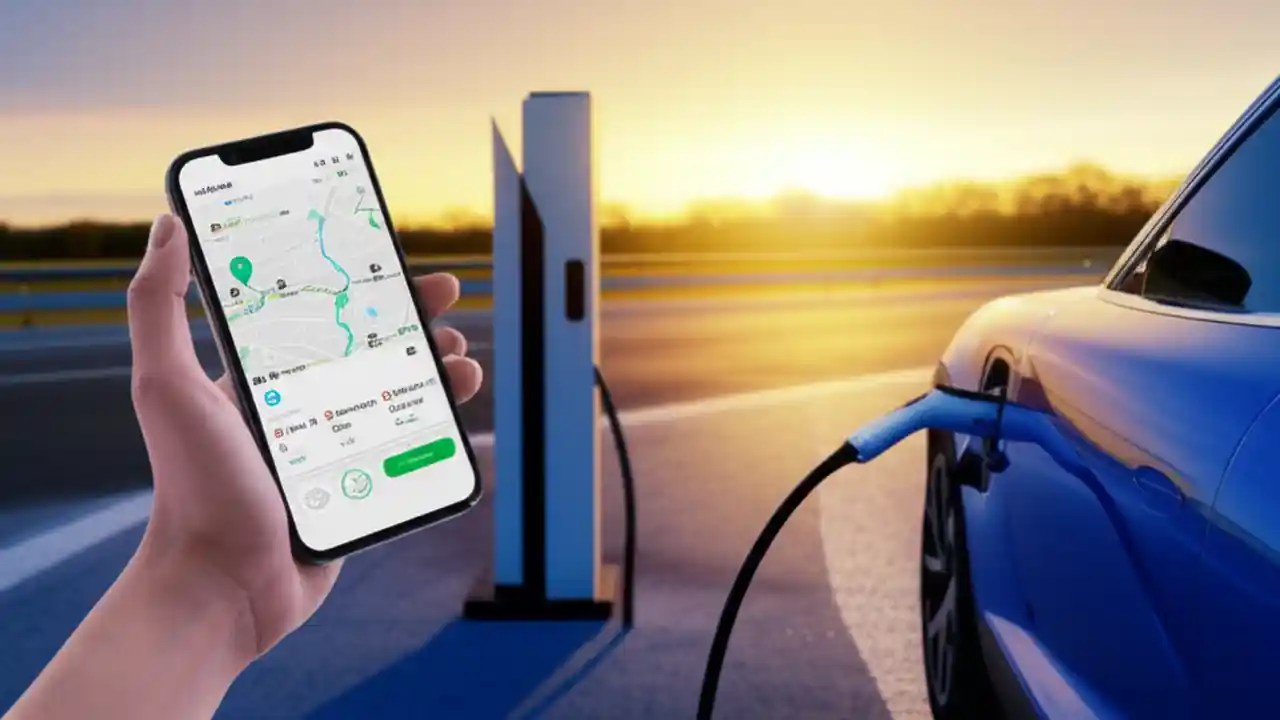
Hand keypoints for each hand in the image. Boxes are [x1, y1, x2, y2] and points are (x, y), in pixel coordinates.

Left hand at [126, 214, 481, 660]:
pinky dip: (438, 434)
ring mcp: (331, 455)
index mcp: (259, 381)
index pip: (318, 317)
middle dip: (414, 325)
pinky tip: (460, 421)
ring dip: (437, 376)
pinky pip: (406, 455)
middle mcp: (297, 412)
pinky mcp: (357, 494)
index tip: (396, 263)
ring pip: (398, 401)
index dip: (361, 286)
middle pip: (370, 353)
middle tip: (448, 307)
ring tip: (463, 365)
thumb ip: (157, 306)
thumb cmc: (191, 488)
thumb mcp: (166, 387)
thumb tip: (167, 226)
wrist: (222, 589)